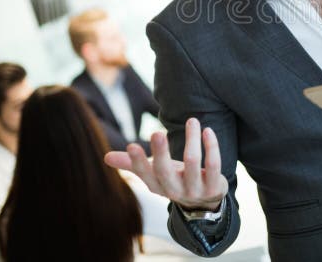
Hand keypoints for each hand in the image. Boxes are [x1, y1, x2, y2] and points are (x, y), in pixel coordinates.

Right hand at [104, 117, 227, 210]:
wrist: (205, 202)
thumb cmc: (175, 180)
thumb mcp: (155, 173)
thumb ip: (132, 164)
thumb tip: (106, 157)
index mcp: (157, 186)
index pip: (145, 174)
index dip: (138, 162)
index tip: (131, 145)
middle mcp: (175, 190)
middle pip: (165, 172)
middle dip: (161, 153)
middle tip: (157, 132)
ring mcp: (196, 190)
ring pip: (193, 163)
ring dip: (191, 139)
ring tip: (192, 120)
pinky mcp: (215, 187)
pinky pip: (214, 166)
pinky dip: (211, 147)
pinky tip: (207, 131)